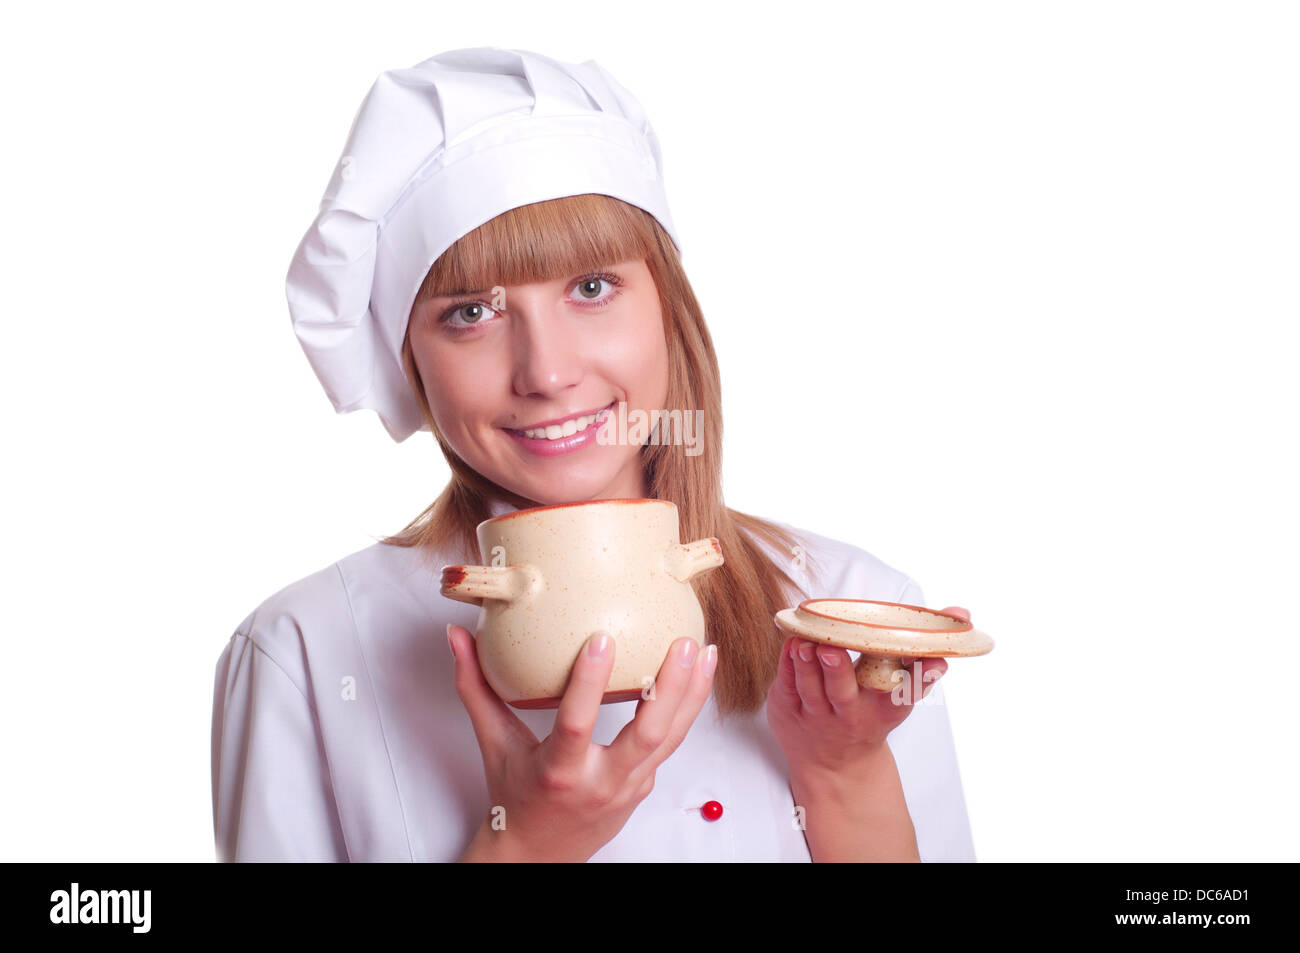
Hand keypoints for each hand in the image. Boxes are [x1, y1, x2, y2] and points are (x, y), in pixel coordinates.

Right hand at [447, 624, 717, 861]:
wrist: (538, 856)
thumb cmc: (514, 795)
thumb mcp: (493, 743)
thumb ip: (475, 687)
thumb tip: (457, 636)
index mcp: (559, 771)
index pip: (577, 724)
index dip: (590, 682)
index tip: (602, 638)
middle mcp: (600, 783)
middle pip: (648, 735)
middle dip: (672, 688)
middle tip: (685, 643)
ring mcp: (628, 788)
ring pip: (672, 740)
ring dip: (693, 694)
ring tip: (705, 650)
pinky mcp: (644, 786)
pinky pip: (671, 744)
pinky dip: (686, 709)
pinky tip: (697, 674)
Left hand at [766, 607, 967, 778]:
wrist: (834, 766)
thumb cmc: (871, 711)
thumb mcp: (900, 691)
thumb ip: (923, 653)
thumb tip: (961, 612)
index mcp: (885, 708)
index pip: (906, 693)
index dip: (920, 676)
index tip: (932, 660)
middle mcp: (850, 716)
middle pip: (843, 693)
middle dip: (837, 671)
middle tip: (830, 648)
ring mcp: (816, 717)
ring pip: (810, 689)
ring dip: (806, 665)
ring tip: (804, 642)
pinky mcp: (789, 711)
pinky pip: (787, 685)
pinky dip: (787, 665)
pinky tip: (792, 643)